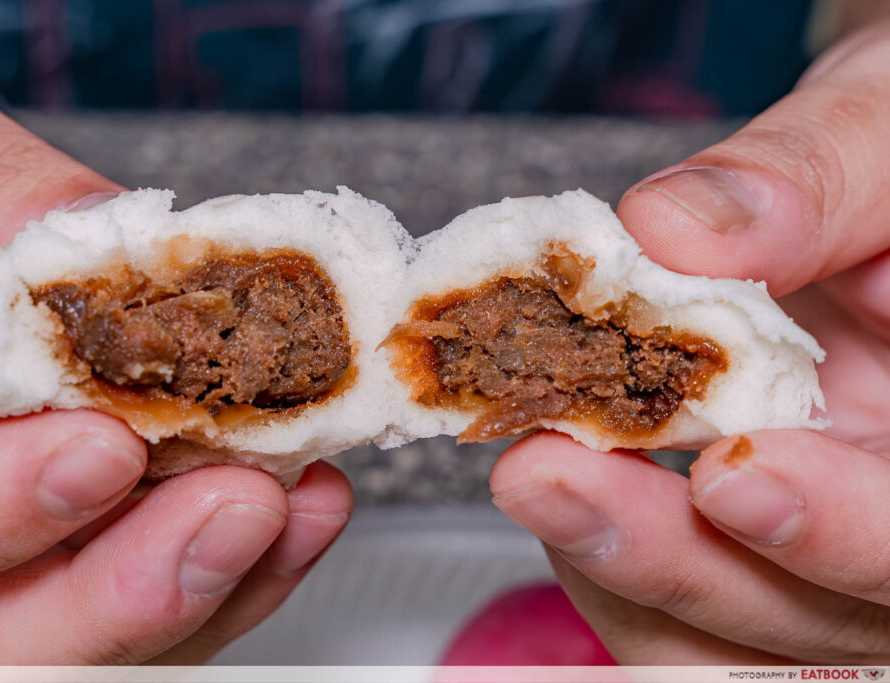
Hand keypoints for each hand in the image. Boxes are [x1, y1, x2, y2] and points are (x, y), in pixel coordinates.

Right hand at [0, 8, 350, 663]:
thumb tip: (127, 248)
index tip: (102, 448)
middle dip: (118, 593)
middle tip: (238, 505)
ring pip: (75, 642)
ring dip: (203, 589)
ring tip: (294, 500)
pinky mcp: (62, 539)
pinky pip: (141, 600)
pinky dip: (233, 572)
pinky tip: (298, 505)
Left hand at [491, 19, 889, 663]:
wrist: (858, 191)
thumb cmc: (879, 164)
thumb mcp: (877, 132)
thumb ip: (814, 181)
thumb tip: (673, 232)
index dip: (845, 530)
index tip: (734, 475)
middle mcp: (884, 520)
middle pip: (814, 620)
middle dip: (681, 560)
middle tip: (551, 479)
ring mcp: (808, 548)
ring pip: (725, 633)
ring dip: (616, 565)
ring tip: (530, 474)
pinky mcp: (724, 546)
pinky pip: (663, 611)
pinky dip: (596, 560)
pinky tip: (553, 480)